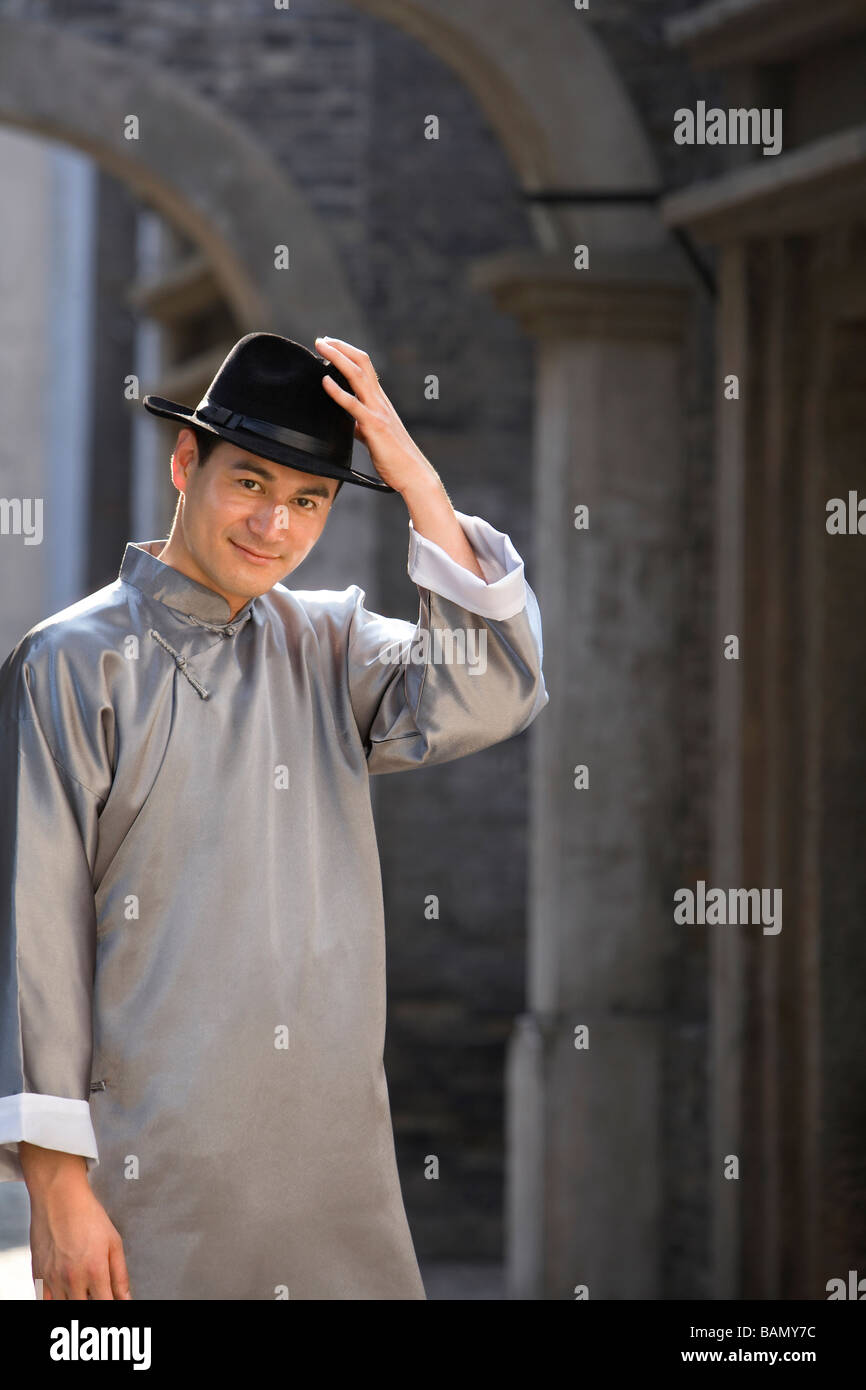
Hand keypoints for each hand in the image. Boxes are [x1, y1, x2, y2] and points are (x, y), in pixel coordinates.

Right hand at [23, 1148, 131, 1299]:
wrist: (59, 1198)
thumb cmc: (88, 1216)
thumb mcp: (114, 1242)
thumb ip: (120, 1275)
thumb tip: (126, 1299)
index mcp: (95, 1270)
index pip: (105, 1305)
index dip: (111, 1307)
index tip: (112, 1301)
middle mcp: (72, 1278)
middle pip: (83, 1309)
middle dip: (92, 1303)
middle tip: (96, 1292)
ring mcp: (53, 1279)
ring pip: (64, 1308)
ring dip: (75, 1302)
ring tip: (82, 1290)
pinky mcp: (39, 1276)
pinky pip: (44, 1302)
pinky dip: (56, 1301)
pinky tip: (65, 1293)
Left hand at [315, 336, 440, 496]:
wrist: (413, 474)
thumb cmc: (394, 458)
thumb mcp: (373, 436)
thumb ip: (360, 426)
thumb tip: (347, 424)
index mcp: (380, 401)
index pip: (365, 367)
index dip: (347, 353)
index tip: (329, 345)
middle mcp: (380, 401)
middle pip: (362, 363)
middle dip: (340, 348)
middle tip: (320, 339)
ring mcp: (378, 411)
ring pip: (358, 375)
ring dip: (337, 358)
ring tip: (320, 346)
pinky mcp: (374, 426)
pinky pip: (353, 404)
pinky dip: (337, 391)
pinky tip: (324, 381)